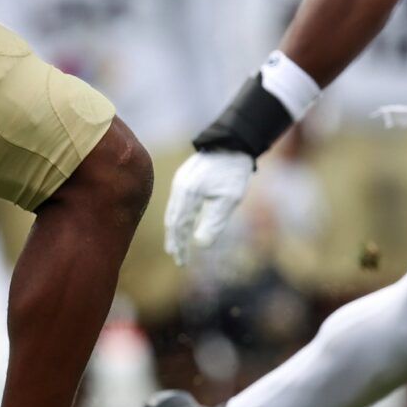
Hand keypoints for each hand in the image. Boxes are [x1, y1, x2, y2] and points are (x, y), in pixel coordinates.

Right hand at [163, 148, 254, 264]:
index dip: (179, 245)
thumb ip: (214, 223)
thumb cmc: (233, 173)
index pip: (179, 226)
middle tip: (178, 259)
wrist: (232, 144)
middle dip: (174, 241)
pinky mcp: (184, 179)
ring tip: (176, 246)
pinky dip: (178, 218)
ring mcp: (179, 182)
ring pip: (173, 211)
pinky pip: (177, 203)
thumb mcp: (229, 200)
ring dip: (175, 231)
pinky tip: (182, 226)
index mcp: (188, 193)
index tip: (181, 262)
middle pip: (172, 220)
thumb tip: (200, 245)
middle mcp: (179, 187)